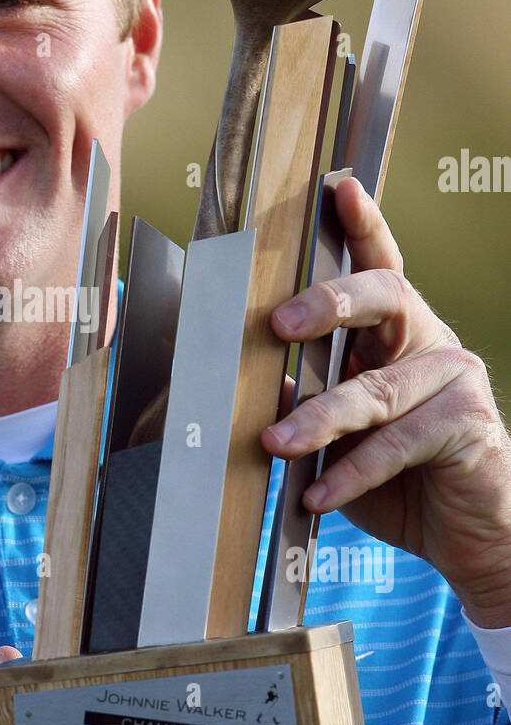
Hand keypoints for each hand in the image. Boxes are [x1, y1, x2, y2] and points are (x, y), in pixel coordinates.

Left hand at [262, 176, 510, 626]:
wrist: (471, 537)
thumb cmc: (400, 479)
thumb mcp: (341, 438)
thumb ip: (307, 403)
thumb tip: (253, 382)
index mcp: (397, 333)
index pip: (379, 266)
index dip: (362, 223)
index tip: (338, 187)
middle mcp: (429, 342)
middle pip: (385, 297)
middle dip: (329, 302)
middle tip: (279, 323)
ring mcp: (455, 380)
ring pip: (376, 389)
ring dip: (319, 420)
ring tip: (274, 442)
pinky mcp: (468, 426)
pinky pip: (397, 445)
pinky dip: (351, 473)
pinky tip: (316, 493)